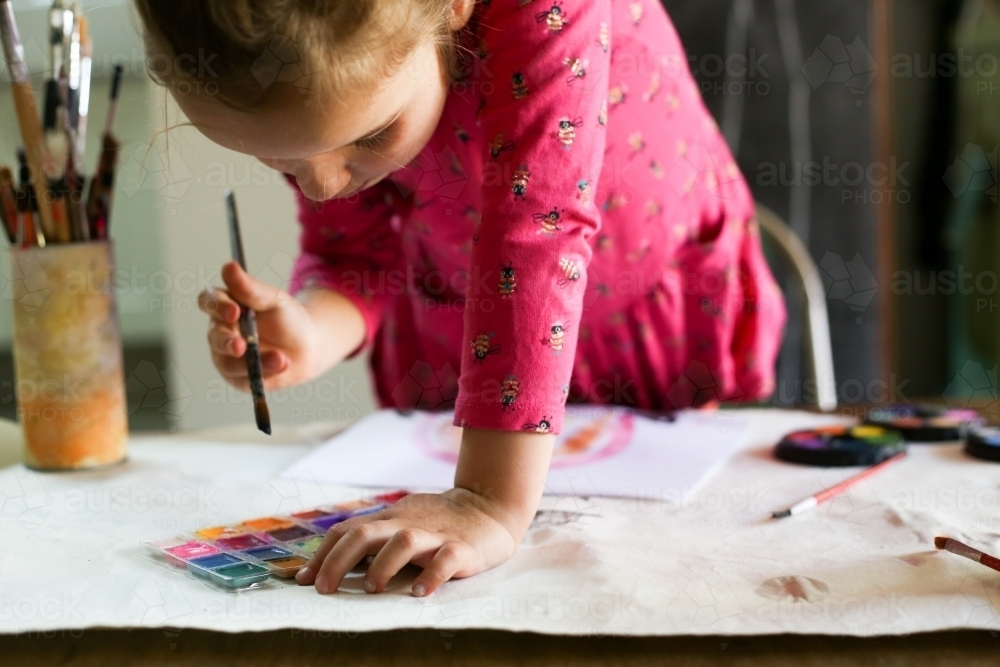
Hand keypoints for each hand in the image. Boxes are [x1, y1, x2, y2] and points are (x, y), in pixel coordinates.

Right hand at [198, 262, 326, 390]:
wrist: (308, 348)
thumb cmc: (287, 319)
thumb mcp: (274, 301)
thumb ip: (251, 288)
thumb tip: (229, 266)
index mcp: (225, 307)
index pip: (208, 302)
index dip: (216, 306)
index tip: (234, 311)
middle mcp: (220, 332)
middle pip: (214, 336)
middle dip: (227, 342)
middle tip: (241, 346)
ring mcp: (227, 357)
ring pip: (228, 363)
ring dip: (254, 362)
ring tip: (280, 359)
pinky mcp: (239, 378)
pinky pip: (245, 379)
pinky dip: (264, 373)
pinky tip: (281, 366)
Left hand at [295, 489, 519, 596]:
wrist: (490, 506)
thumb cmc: (440, 521)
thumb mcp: (403, 520)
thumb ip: (375, 537)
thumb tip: (332, 563)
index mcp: (391, 517)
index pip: (348, 530)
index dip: (322, 554)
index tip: (304, 580)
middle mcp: (408, 523)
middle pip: (366, 533)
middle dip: (338, 560)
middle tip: (325, 590)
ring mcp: (436, 534)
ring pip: (403, 541)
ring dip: (382, 564)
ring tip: (372, 588)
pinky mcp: (463, 547)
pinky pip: (446, 559)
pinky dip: (431, 575)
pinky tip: (420, 593)